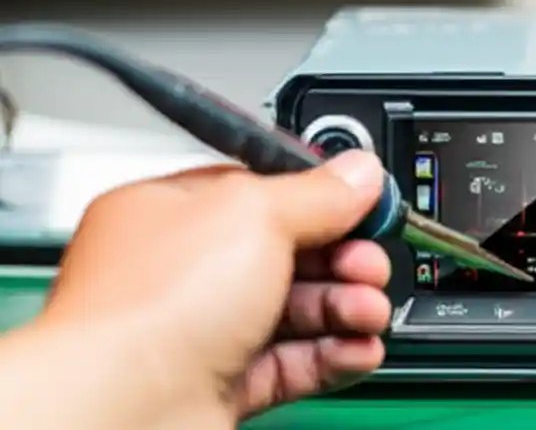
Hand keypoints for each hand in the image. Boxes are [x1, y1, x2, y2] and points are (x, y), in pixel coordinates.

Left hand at [18, 151, 391, 428]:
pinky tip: (358, 348)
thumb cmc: (150, 306)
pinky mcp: (222, 385)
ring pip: (295, 312)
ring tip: (368, 311)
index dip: (320, 199)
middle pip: (288, 255)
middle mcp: (182, 272)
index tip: (366, 206)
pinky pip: (293, 364)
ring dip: (345, 307)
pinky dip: (333, 354)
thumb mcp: (255, 216)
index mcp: (173, 213)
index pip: (262, 193)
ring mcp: (201, 332)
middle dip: (343, 259)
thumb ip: (318, 193)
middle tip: (370, 264)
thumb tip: (359, 172)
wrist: (124, 408)